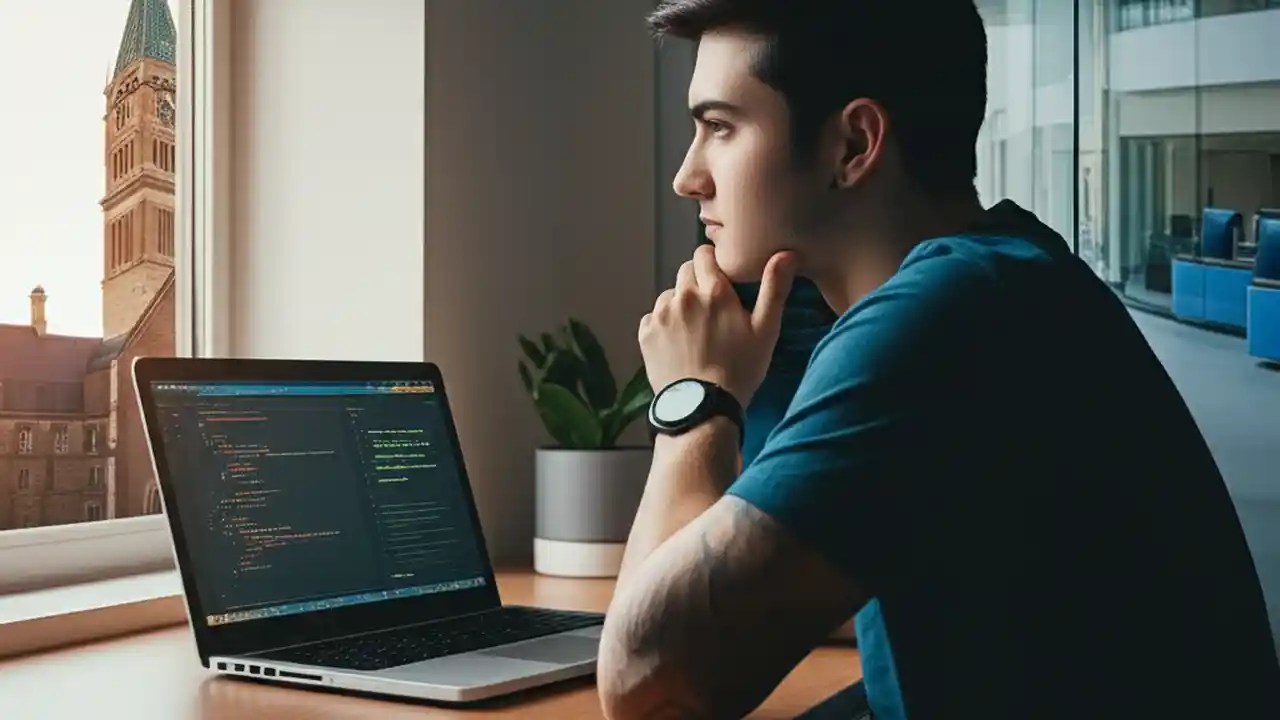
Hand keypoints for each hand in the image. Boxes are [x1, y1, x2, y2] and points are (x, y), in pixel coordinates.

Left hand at [638, 245, 797, 407]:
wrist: (703, 408)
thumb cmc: (740, 369)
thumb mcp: (765, 330)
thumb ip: (774, 288)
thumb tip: (785, 254)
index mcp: (713, 291)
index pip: (704, 254)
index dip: (713, 264)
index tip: (720, 280)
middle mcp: (683, 296)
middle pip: (685, 272)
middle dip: (697, 283)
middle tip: (711, 310)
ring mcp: (661, 314)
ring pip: (670, 295)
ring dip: (680, 304)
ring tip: (694, 330)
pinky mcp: (645, 333)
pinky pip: (653, 316)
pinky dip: (664, 324)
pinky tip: (678, 344)